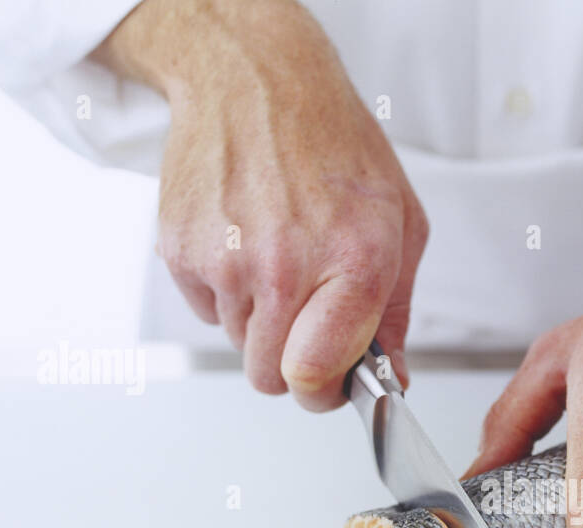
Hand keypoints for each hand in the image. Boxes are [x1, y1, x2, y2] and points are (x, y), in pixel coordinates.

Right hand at [93, 0, 426, 408]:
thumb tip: (390, 376)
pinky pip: (205, 310)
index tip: (330, 383)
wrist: (255, 80)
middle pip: (268, 377)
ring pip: (237, 344)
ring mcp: (226, 260)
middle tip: (304, 324)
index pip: (316, 377)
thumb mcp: (401, 224)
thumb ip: (396, 312)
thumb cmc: (334, 146)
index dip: (323, 393)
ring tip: (278, 259)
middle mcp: (284, 267)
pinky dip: (224, 292)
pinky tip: (245, 242)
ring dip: (258, 321)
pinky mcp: (182, 251)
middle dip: (289, 364)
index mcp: (350, 265)